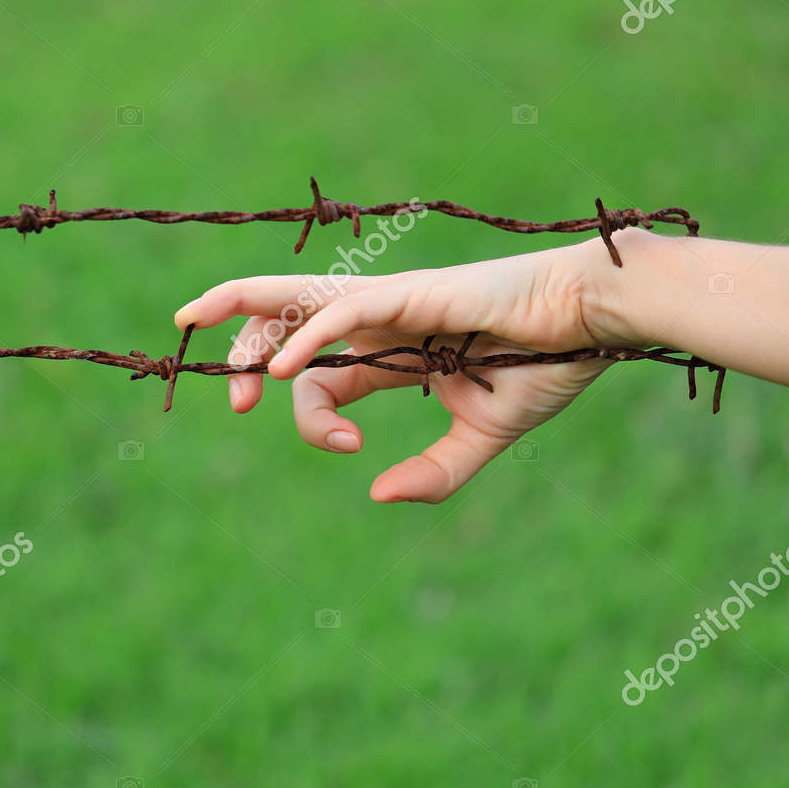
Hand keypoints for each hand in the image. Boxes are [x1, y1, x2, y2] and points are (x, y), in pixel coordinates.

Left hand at [173, 239, 621, 502]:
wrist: (595, 323)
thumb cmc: (547, 364)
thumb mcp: (482, 435)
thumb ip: (434, 472)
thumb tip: (378, 493)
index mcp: (394, 350)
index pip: (324, 375)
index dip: (308, 414)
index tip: (343, 449)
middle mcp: (382, 320)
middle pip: (290, 320)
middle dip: (244, 347)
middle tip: (231, 400)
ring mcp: (393, 301)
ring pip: (299, 295)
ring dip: (242, 307)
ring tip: (193, 322)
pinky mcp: (414, 294)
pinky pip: (347, 312)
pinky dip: (308, 336)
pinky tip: (279, 368)